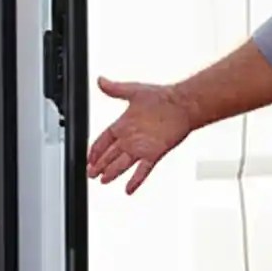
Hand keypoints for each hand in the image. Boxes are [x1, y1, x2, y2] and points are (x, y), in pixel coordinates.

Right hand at [85, 76, 194, 194]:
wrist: (182, 105)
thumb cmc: (162, 97)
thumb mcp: (133, 91)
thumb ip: (115, 89)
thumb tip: (101, 81)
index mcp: (123, 124)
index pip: (104, 140)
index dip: (95, 149)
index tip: (89, 157)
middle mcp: (131, 137)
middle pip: (110, 155)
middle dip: (99, 165)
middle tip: (90, 173)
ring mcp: (141, 147)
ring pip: (122, 164)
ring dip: (112, 173)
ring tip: (103, 181)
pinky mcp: (153, 154)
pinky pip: (142, 170)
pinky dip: (135, 180)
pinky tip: (129, 189)